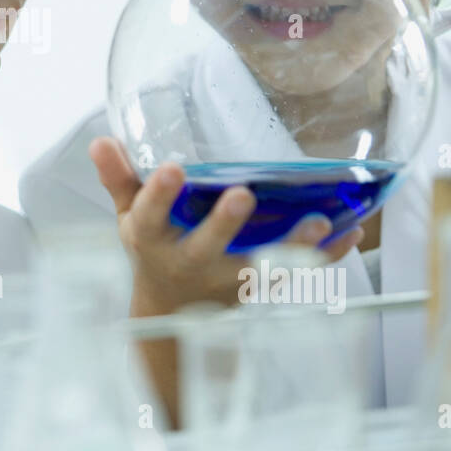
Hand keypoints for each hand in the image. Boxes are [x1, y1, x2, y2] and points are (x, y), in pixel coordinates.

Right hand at [89, 137, 363, 314]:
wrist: (173, 311)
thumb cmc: (154, 249)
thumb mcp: (129, 216)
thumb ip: (119, 178)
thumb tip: (101, 139)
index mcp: (153, 238)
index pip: (149, 217)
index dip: (158, 195)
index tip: (170, 169)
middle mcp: (190, 261)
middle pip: (205, 246)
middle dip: (223, 223)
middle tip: (241, 196)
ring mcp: (226, 278)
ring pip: (260, 266)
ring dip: (290, 246)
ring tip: (317, 222)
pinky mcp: (257, 287)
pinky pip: (294, 273)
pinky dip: (324, 256)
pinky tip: (349, 232)